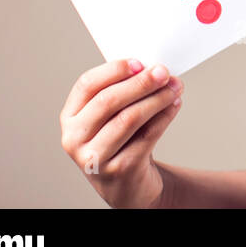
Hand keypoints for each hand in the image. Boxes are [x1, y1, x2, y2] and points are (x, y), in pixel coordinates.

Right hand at [58, 58, 183, 207]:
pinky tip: (174, 105)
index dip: (114, 70)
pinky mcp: (118, 170)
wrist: (126, 184)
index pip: (87, 85)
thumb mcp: (111, 116)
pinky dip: (164, 117)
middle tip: (163, 72)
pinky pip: (146, 136)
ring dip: (156, 99)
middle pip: (108, 101)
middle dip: (140, 83)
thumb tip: (153, 69)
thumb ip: (123, 91)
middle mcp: (75, 138)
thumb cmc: (120, 141)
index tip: (139, 62)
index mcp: (70, 117)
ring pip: (129, 119)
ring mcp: (94, 157)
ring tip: (175, 88)